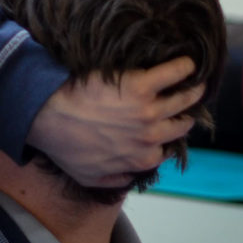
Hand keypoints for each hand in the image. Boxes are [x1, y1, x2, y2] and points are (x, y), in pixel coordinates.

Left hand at [26, 56, 204, 186]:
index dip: (168, 136)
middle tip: (187, 102)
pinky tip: (187, 62)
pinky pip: (170, 74)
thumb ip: (115, 180)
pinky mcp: (139, 84)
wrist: (47, 114)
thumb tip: (129, 176)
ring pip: (181, 100)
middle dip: (185, 115)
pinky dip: (182, 68)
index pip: (165, 148)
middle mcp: (150, 136)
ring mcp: (147, 110)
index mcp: (141, 157)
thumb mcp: (89, 176)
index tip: (168, 126)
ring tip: (196, 83)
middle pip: (179, 125)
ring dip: (192, 91)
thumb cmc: (63, 144)